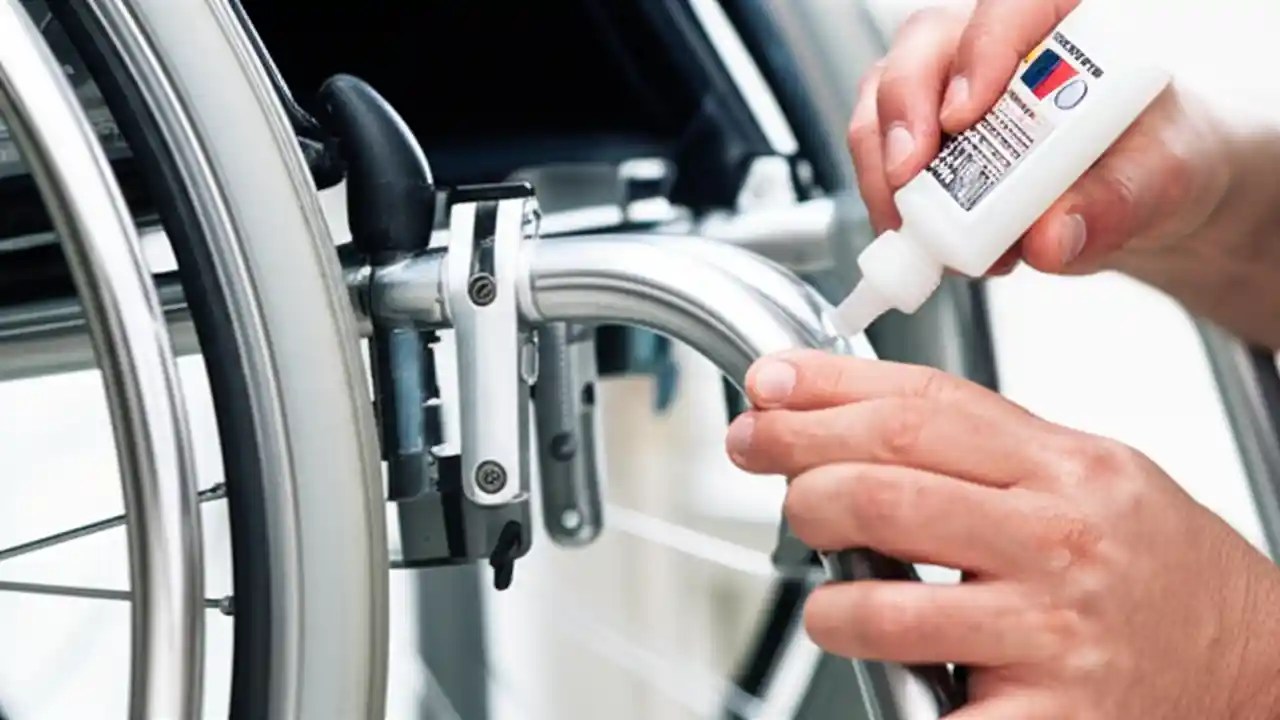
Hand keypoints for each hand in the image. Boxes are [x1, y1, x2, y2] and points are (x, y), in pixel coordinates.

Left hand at [726, 351, 1279, 717]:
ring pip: (882, 604)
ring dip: (825, 601)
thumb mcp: (1090, 473)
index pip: (920, 408)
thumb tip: (855, 417)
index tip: (769, 389)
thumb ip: (982, 446)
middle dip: (798, 473)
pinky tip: (871, 673)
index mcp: (1064, 469)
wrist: (1254, 664)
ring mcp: (1050, 632)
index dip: (825, 391)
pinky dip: (878, 691)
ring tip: (829, 600)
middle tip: (765, 468)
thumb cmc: (1164, 568)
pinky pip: (932, 710)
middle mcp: (1058, 541)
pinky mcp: (1046, 716)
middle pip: (883, 486)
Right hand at [850, 0, 1231, 275]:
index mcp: (1066, 19)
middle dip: (904, 115)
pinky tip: (929, 242)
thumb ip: (1114, 203)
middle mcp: (994, 42)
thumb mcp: (1161, 179)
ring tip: (929, 235)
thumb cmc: (1156, 156)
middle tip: (910, 179)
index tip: (966, 116)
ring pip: (883, 101)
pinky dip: (891, 203)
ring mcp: (948, 86)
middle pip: (923, 49)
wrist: (1140, 192)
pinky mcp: (922, 135)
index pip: (1011, 7)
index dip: (981, 52)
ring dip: (889, 173)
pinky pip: (879, 155)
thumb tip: (1051, 237)